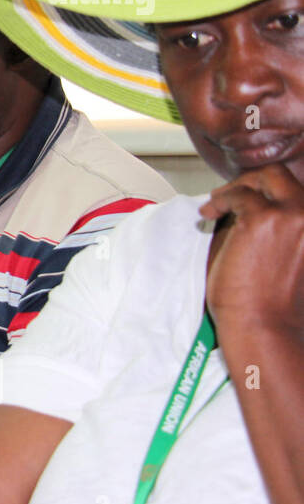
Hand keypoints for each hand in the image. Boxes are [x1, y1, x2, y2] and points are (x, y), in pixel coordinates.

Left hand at [199, 164, 303, 339]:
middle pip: (283, 176)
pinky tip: (208, 214)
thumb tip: (246, 202)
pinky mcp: (266, 218)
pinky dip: (220, 200)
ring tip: (216, 204)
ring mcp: (295, 214)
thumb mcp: (285, 255)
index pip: (297, 192)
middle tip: (229, 195)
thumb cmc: (272, 302)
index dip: (269, 193)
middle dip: (252, 180)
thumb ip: (275, 226)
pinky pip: (238, 195)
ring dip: (235, 187)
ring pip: (264, 177)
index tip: (249, 201)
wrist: (264, 326)